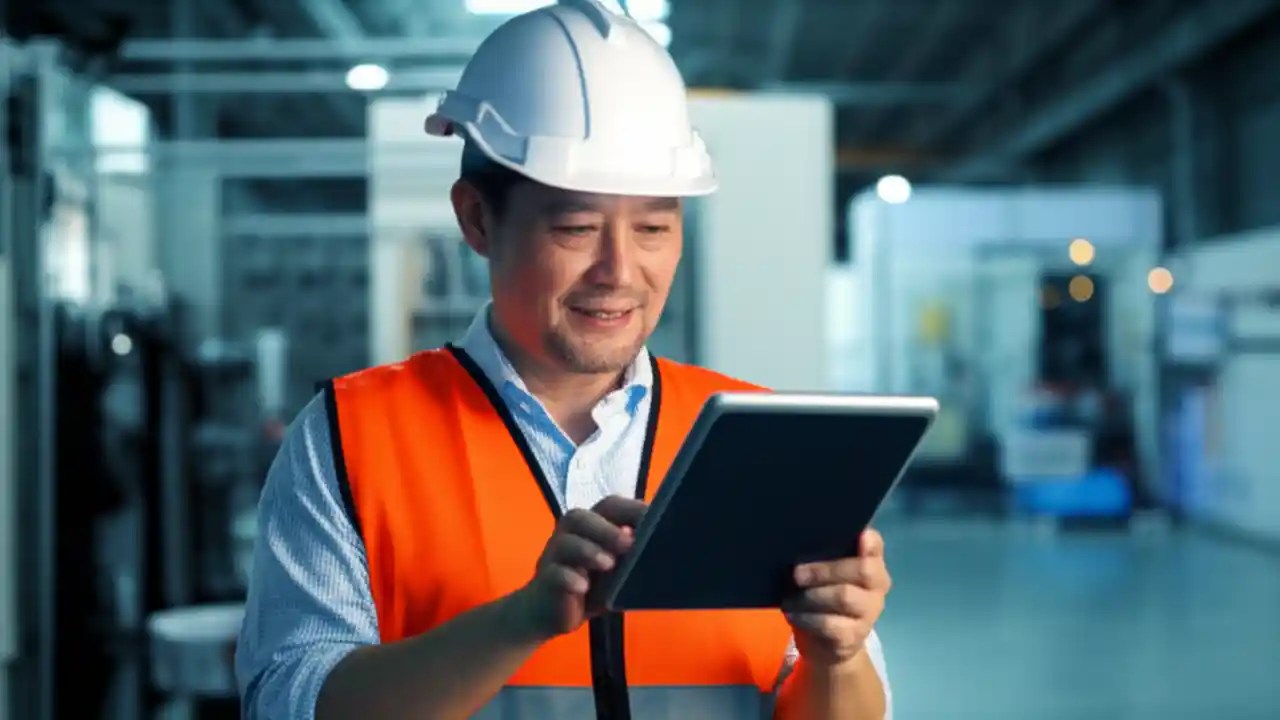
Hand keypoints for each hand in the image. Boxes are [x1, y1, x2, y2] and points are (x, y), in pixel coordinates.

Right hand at [511, 496, 646, 640]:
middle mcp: (570, 535)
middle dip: (606, 528)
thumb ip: (633, 557)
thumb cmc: (590, 587)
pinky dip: (569, 578)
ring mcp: (554, 556)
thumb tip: (662, 547)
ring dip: (588, 550)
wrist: (549, 613)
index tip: (654, 520)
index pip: (609, 507)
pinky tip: (583, 587)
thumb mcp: (617, 572)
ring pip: (565, 543)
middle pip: (580, 518)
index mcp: (591, 527)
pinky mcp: (545, 580)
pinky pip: (554, 573)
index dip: (631, 510)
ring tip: (608, 564)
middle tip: (629, 543)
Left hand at [781, 528, 890, 669]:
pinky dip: (806, 618)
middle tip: (797, 574)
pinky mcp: (853, 637)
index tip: (861, 536)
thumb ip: (825, 554)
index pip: (876, 548)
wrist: (828, 644)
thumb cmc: (823, 596)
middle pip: (862, 570)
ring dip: (811, 596)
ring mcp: (868, 614)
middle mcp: (877, 588)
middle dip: (825, 569)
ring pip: (844, 596)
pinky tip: (793, 615)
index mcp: (872, 566)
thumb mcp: (825, 574)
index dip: (871, 542)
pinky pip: (829, 624)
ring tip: (790, 598)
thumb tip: (803, 534)